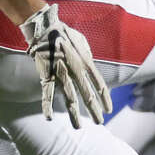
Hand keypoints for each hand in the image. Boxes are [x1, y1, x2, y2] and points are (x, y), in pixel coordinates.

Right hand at [19, 3, 111, 129]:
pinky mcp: (46, 75)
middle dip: (94, 111)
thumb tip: (92, 64)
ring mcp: (61, 74)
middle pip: (88, 95)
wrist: (46, 27)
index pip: (100, 85)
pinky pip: (47, 94)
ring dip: (74, 115)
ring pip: (69, 99)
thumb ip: (88, 56)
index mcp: (86, 63)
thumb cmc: (65, 33)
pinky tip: (49, 118)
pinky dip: (47, 106)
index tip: (108, 110)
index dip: (105, 98)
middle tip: (99, 122)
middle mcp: (76, 70)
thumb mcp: (83, 43)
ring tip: (79, 127)